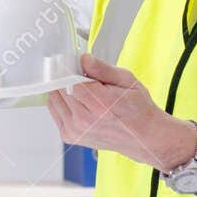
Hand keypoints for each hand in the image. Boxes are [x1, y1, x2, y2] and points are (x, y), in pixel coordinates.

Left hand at [46, 52, 196, 169]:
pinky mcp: (70, 136)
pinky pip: (54, 111)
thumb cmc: (137, 109)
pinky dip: (61, 103)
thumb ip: (102, 69)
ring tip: (80, 90)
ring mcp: (75, 130)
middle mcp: (85, 119)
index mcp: (100, 103)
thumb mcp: (126, 80)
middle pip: (59, 89)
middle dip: (65, 78)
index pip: (68, 80)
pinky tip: (77, 101)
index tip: (72, 63)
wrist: (143, 137)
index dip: (69, 69)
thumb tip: (83, 59)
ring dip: (61, 90)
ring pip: (53, 99)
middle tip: (79, 76)